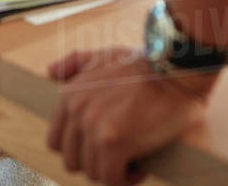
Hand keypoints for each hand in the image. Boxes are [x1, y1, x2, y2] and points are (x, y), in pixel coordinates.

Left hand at [47, 46, 209, 184]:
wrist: (176, 69)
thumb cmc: (146, 64)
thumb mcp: (105, 55)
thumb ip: (75, 62)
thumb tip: (51, 71)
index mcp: (70, 95)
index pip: (56, 142)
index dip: (80, 150)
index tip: (103, 146)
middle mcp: (77, 112)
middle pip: (73, 161)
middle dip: (96, 162)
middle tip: (120, 154)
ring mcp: (94, 128)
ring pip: (93, 173)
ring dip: (114, 171)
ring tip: (133, 157)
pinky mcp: (114, 143)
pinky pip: (112, 180)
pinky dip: (127, 179)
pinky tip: (141, 166)